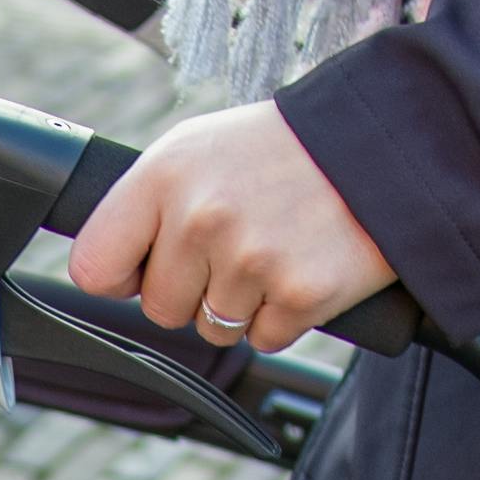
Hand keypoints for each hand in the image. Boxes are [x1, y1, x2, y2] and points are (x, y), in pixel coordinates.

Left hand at [67, 101, 398, 353]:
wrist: (384, 141)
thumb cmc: (283, 150)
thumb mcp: (200, 149)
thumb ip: (147, 205)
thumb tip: (109, 273)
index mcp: (164, 176)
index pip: (94, 265)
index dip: (120, 276)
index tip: (141, 270)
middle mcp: (201, 217)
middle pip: (159, 309)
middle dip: (192, 290)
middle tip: (236, 244)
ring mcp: (251, 260)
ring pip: (212, 328)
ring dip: (242, 303)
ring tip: (275, 246)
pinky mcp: (299, 294)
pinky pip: (264, 338)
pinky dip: (284, 314)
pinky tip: (302, 264)